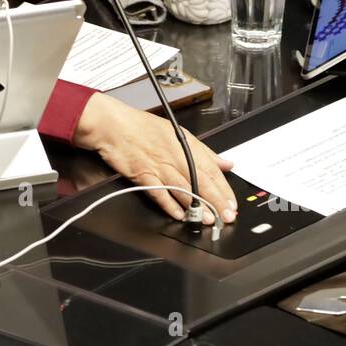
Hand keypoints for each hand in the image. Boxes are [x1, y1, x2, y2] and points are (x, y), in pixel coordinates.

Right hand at [72, 92, 237, 223]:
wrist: (114, 125)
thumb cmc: (142, 127)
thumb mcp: (178, 133)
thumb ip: (204, 151)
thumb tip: (226, 163)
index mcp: (186, 145)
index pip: (211, 169)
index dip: (224, 188)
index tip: (232, 203)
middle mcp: (175, 156)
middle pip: (201, 181)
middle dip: (216, 201)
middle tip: (226, 216)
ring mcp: (159, 166)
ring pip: (183, 188)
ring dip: (197, 206)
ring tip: (208, 219)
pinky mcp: (142, 174)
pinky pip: (158, 192)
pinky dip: (169, 205)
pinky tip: (179, 215)